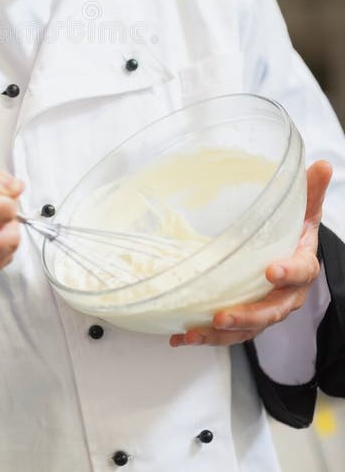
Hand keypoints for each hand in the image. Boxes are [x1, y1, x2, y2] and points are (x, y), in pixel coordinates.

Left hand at [169, 159, 332, 347]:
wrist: (292, 255)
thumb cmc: (295, 231)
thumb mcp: (304, 208)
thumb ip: (310, 190)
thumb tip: (321, 165)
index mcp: (302, 265)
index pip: (301, 271)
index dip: (288, 272)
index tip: (271, 271)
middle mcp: (286, 294)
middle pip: (272, 311)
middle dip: (247, 315)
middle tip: (223, 315)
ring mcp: (265, 309)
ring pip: (247, 328)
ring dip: (220, 334)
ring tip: (195, 333)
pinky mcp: (246, 318)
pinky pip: (228, 332)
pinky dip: (205, 336)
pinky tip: (181, 337)